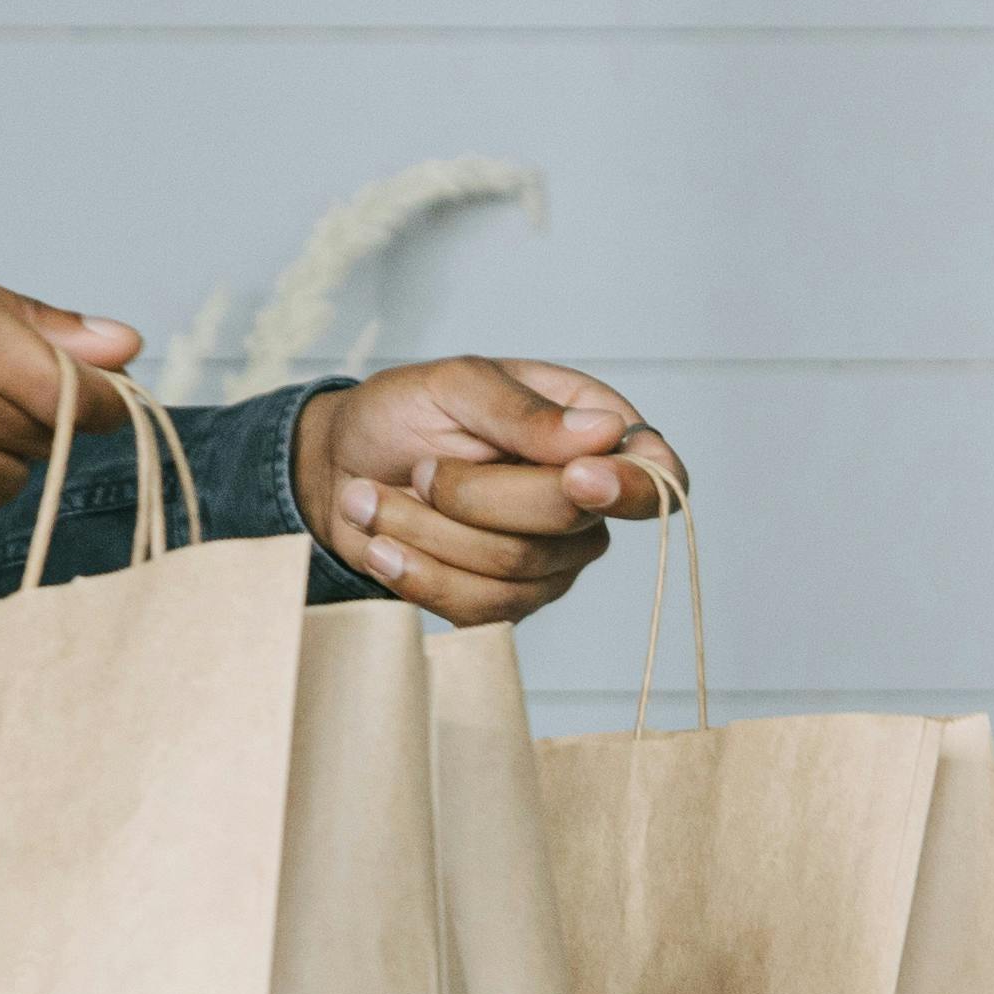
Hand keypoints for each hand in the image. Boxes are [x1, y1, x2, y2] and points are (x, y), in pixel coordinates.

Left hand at [293, 359, 670, 627]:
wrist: (340, 470)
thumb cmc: (403, 415)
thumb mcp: (453, 385)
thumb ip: (522, 410)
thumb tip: (604, 432)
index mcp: (590, 429)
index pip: (654, 470)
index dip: (631, 485)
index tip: (581, 479)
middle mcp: (584, 499)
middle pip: (570, 521)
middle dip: (475, 497)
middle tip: (419, 468)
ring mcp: (552, 558)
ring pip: (516, 569)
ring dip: (429, 532)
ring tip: (374, 498)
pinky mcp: (509, 602)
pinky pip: (481, 608)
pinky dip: (419, 573)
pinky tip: (383, 544)